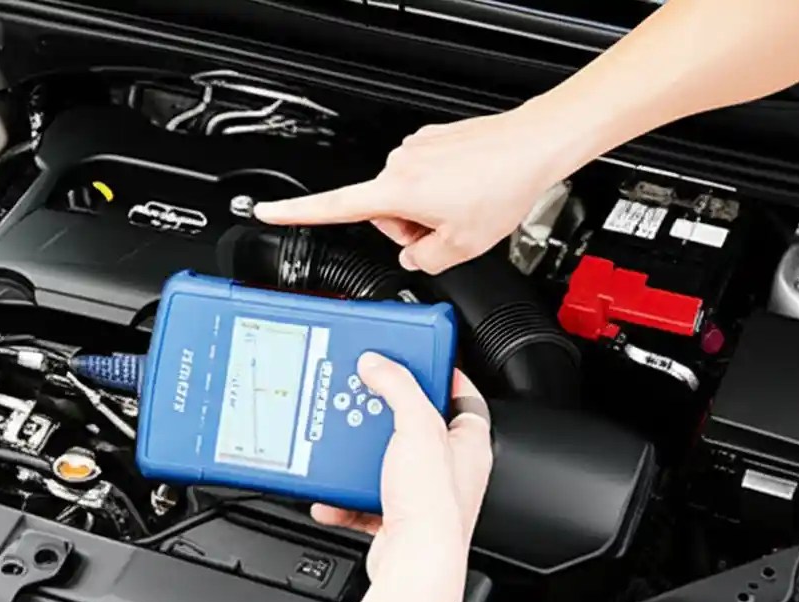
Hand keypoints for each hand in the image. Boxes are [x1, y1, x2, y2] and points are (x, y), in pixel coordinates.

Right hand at [253, 100, 586, 274]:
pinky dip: (443, 191)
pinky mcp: (434, 142)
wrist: (532, 145)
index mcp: (395, 192)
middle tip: (446, 232)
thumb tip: (416, 257)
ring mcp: (416, 151)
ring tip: (464, 210)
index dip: (295, 213)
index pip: (332, 207)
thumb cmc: (501, 186)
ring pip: (407, 196)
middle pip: (383, 213)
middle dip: (410, 229)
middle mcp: (399, 166)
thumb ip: (427, 261)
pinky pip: (426, 177)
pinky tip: (470, 192)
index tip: (267, 211)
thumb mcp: (463, 246)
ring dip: (429, 212)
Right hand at [312, 353, 492, 580]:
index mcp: (468, 444)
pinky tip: (332, 494)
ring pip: (387, 463)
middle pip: (415, 426)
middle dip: (385, 414)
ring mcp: (422, 496)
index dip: (440, 375)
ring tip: (342, 443)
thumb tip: (379, 363)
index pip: (462, 396)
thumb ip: (398, 388)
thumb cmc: (433, 507)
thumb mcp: (417, 428)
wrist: (414, 565)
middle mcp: (449, 470)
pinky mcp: (396, 518)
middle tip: (364, 398)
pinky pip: (365, 500)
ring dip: (361, 456)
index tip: (416, 360)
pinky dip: (345, 497)